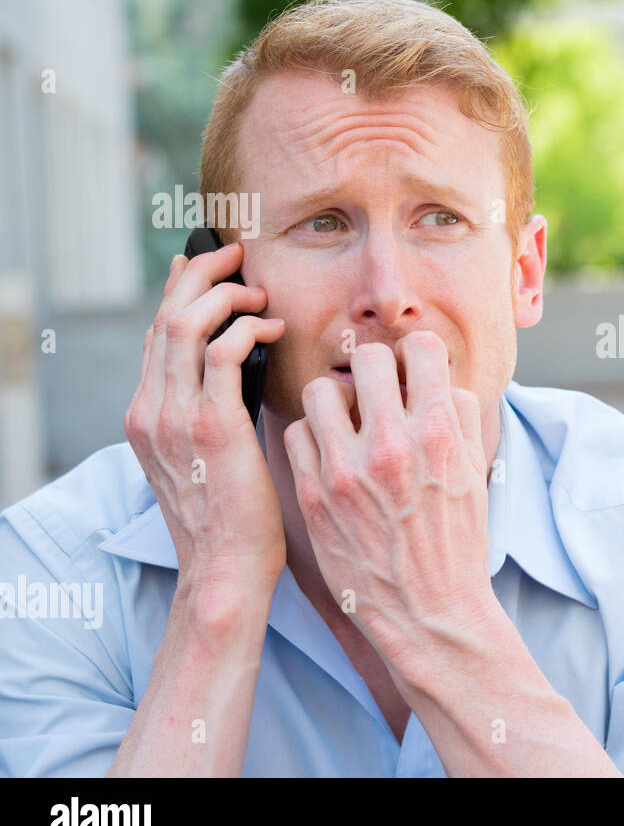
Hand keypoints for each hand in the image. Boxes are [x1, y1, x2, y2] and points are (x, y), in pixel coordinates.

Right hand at [124, 243, 287, 598]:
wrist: (227, 569)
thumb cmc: (234, 518)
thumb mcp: (210, 458)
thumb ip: (213, 413)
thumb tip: (241, 374)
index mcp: (147, 417)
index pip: (156, 335)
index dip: (179, 292)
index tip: (203, 264)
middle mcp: (152, 411)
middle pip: (166, 317)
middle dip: (201, 276)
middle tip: (235, 256)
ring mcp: (176, 419)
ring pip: (187, 326)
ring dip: (226, 296)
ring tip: (260, 292)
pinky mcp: (212, 427)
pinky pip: (224, 354)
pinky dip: (248, 329)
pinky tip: (274, 328)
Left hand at [282, 332, 493, 664]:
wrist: (428, 612)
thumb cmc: (456, 542)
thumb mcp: (475, 473)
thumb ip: (458, 416)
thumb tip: (438, 375)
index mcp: (439, 434)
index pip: (420, 348)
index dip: (416, 355)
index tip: (411, 370)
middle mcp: (392, 444)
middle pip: (367, 358)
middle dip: (374, 368)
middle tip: (375, 391)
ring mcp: (347, 470)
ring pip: (321, 391)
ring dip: (335, 400)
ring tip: (345, 421)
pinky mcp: (314, 495)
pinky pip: (296, 434)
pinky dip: (310, 438)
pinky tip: (326, 454)